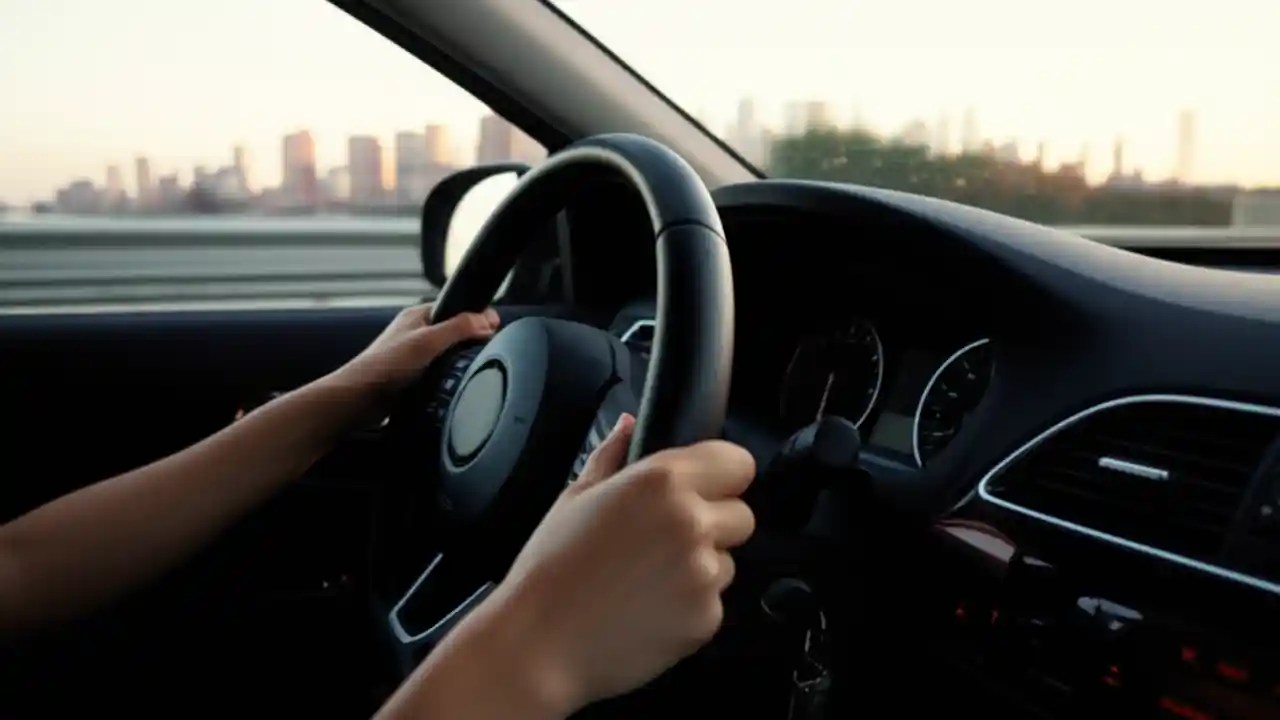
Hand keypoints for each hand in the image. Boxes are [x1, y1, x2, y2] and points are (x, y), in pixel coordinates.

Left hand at [333, 303, 498, 403]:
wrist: (359, 400)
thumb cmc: (384, 366)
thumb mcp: (427, 341)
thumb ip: (458, 328)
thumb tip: (486, 320)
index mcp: (418, 316)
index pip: (457, 308)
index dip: (478, 316)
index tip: (496, 328)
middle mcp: (417, 333)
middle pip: (456, 332)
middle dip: (473, 340)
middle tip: (489, 350)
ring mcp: (416, 356)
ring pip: (450, 354)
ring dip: (461, 361)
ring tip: (474, 368)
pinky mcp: (415, 377)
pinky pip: (442, 373)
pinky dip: (451, 377)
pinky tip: (457, 384)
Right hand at [497, 413, 756, 712]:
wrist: (539, 644)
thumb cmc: (550, 569)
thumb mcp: (575, 497)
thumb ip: (612, 454)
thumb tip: (630, 424)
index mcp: (662, 482)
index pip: (738, 462)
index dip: (723, 475)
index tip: (704, 488)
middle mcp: (692, 522)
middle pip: (741, 515)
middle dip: (714, 524)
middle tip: (664, 540)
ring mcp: (704, 574)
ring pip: (728, 561)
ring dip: (701, 567)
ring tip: (645, 579)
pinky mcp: (706, 619)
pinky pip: (714, 602)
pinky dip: (690, 606)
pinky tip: (646, 608)